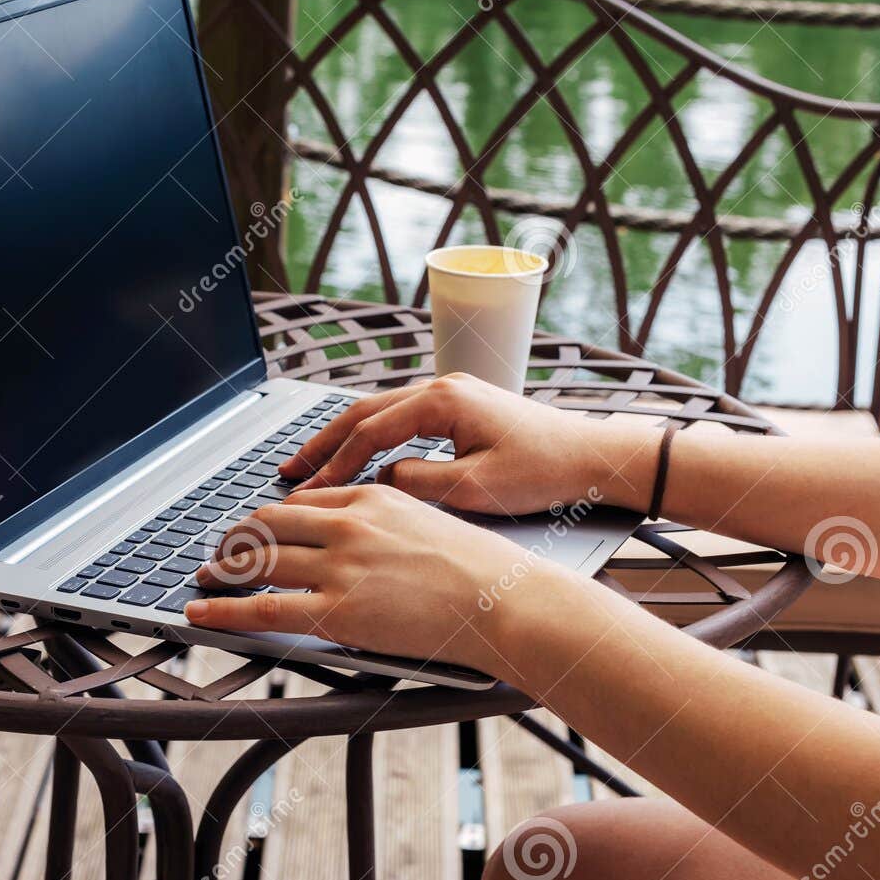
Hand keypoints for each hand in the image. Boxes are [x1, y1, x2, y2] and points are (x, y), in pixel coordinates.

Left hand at [183, 483, 596, 676]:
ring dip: (221, 571)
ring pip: (257, 562)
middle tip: (218, 554)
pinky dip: (223, 609)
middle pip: (267, 524)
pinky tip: (202, 612)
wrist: (505, 600)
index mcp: (372, 497)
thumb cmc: (482, 570)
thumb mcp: (429, 521)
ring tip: (205, 580)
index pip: (299, 502)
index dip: (267, 519)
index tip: (254, 531)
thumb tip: (358, 538)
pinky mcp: (338, 609)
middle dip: (234, 540)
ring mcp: (340, 566)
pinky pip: (263, 607)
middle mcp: (348, 524)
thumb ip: (386, 522)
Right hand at [279, 373, 659, 514]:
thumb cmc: (544, 471)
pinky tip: (358, 459)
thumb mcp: (476, 488)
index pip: (370, 431)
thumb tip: (380, 481)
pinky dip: (373, 438)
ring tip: (311, 466)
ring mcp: (451, 394)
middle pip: (364, 412)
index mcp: (442, 400)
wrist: (591, 456)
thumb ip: (420, 483)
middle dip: (324, 443)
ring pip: (380, 413)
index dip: (334, 463)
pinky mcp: (461, 408)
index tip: (308, 491)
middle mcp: (442, 387)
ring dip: (345, 439)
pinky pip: (402, 419)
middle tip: (288, 470)